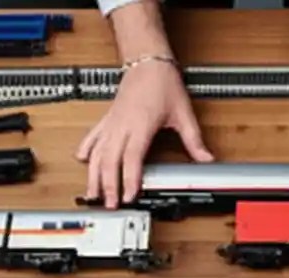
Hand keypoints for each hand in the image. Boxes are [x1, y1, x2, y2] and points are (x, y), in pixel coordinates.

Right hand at [76, 59, 212, 206]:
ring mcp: (112, 122)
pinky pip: (93, 136)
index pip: (132, 158)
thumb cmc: (162, 82)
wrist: (147, 61)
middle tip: (110, 204)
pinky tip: (81, 160)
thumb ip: (194, 140)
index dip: (129, 179)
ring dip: (93, 174)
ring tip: (91, 193)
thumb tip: (207, 158)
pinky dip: (86, 149)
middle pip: (110, 160)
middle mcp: (122, 125)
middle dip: (108, 185)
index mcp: (140, 125)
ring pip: (97, 152)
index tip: (129, 196)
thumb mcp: (183, 113)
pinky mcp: (108, 118)